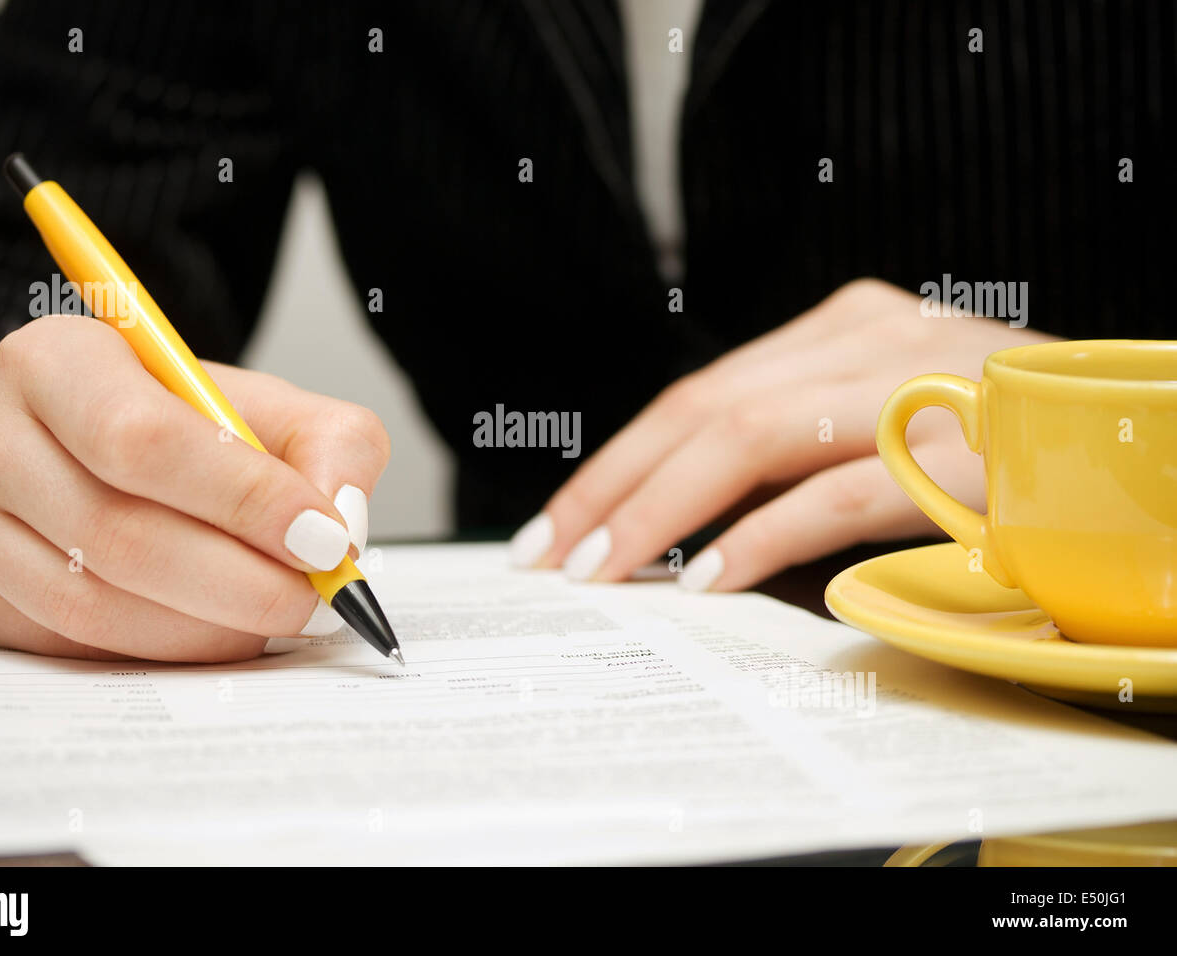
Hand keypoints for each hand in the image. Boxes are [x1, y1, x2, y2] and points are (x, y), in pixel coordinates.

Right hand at [0, 315, 389, 660]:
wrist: (67, 445)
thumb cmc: (172, 424)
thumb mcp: (259, 405)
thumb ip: (328, 444)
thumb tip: (341, 522)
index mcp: (55, 360)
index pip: (146, 440)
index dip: (245, 500)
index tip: (324, 541)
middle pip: (120, 534)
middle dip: (242, 581)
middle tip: (316, 599)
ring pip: (95, 605)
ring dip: (207, 627)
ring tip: (275, 615)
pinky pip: (73, 645)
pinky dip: (162, 651)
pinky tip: (214, 631)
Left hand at [511, 278, 1054, 589]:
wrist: (1138, 447)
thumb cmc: (1001, 451)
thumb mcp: (886, 426)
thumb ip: (797, 451)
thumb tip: (681, 526)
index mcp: (847, 328)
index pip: (700, 394)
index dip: (617, 462)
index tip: (556, 524)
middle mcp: (873, 337)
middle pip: (704, 411)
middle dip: (612, 488)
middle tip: (548, 556)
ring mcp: (918, 381)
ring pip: (748, 439)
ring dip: (659, 512)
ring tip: (602, 571)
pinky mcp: (961, 447)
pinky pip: (832, 493)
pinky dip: (758, 539)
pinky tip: (707, 580)